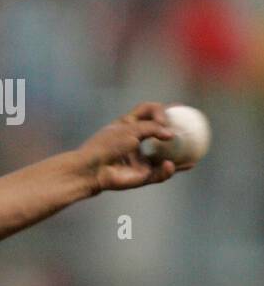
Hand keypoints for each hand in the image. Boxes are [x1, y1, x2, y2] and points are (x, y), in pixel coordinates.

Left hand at [74, 102, 192, 193]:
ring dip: (178, 157)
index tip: (176, 107)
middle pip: (158, 135)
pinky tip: (174, 166)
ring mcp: (138, 161)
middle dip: (174, 132)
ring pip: (163, 159)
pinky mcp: (139, 177)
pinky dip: (166, 171)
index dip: (161, 108)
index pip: (147, 112)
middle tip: (192, 127)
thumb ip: (153, 128)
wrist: (92, 169)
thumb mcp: (131, 128)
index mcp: (128, 127)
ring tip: (194, 154)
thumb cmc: (107, 144)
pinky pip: (157, 174)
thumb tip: (171, 135)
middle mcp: (134, 143)